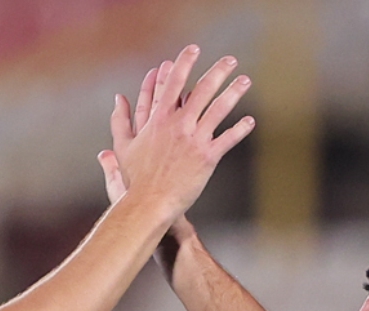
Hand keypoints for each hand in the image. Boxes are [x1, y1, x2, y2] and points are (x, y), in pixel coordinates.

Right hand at [94, 46, 251, 222]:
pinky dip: (241, 129)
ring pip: (219, 108)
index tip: (193, 50)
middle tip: (230, 60)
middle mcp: (179, 124)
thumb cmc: (135, 179)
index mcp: (159, 119)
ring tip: (244, 81)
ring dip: (234, 92)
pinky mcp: (208, 157)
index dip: (183, 63)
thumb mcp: (123, 146)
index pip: (173, 83)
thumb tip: (118, 99)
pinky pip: (229, 138)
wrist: (150, 203)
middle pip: (202, 89)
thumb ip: (120, 120)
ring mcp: (195, 139)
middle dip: (218, 71)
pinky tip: (250, 121)